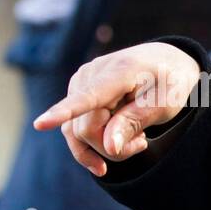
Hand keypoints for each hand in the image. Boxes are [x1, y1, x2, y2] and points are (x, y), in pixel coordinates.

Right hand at [33, 43, 200, 176]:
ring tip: (136, 141)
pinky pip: (74, 127)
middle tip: (142, 143)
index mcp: (119, 71)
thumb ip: (135, 122)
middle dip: (111, 147)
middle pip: (85, 128)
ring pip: (76, 131)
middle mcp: (91, 74)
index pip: (88, 98)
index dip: (65, 113)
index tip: (40, 125)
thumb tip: (108, 148)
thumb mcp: (165, 104)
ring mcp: (80, 83)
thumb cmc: (170, 83)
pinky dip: (93, 143)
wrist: (166, 61)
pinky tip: (116, 146)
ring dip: (103, 147)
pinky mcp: (77, 93)